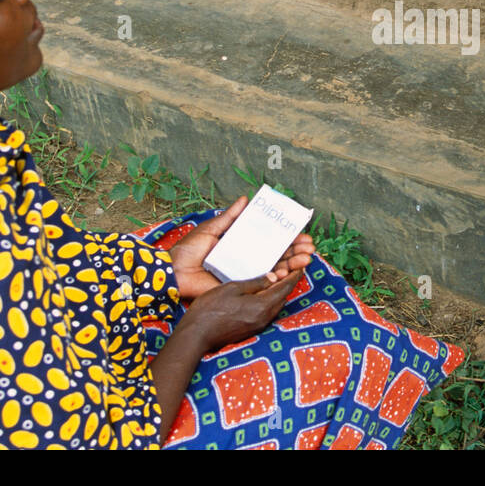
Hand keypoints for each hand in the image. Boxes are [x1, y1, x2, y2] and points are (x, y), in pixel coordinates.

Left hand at [168, 195, 316, 299]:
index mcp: (241, 244)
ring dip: (293, 264)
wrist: (174, 272)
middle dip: (296, 251)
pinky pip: (262, 284)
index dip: (287, 238)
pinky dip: (278, 279)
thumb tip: (246, 199)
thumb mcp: (211, 228)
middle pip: (277, 255)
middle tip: (310, 248)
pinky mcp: (240, 287)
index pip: (270, 240)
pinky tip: (289, 272)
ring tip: (305, 259)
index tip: (302, 233)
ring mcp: (245, 274)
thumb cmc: (189, 250)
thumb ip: (230, 217)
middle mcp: (246, 259)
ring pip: (275, 269)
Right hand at [179, 274, 301, 353]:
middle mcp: (264, 317)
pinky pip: (267, 312)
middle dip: (289, 283)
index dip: (294, 274)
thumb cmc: (211, 309)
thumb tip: (273, 276)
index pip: (285, 288)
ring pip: (275, 305)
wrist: (196, 335)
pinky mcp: (251, 329)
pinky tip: (263, 293)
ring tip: (279, 278)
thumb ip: (255, 283)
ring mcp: (258, 325)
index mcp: (262, 305)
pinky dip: (270, 300)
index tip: (302, 264)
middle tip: (292, 268)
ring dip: (279, 292)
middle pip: (283, 297)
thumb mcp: (233, 288)